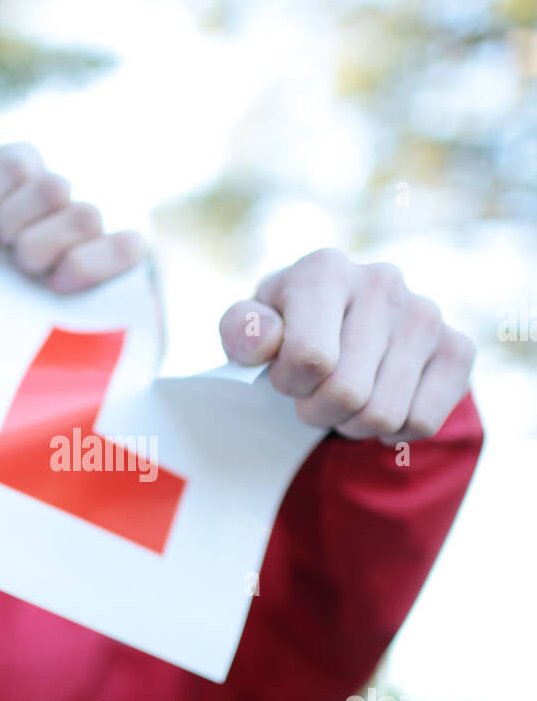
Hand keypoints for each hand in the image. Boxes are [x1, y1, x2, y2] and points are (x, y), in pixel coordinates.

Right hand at [0, 143, 146, 340]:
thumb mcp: (16, 331)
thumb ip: (61, 330)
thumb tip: (112, 347)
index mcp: (89, 271)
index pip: (128, 249)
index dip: (99, 261)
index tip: (58, 282)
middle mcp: (75, 229)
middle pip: (88, 216)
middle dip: (44, 245)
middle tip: (16, 264)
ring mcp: (47, 194)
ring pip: (55, 188)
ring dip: (15, 219)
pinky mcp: (16, 163)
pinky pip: (20, 163)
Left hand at [218, 249, 474, 441]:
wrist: (347, 330)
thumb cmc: (289, 331)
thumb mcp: (252, 329)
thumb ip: (242, 331)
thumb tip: (265, 340)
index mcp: (325, 270)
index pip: (309, 358)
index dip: (289, 384)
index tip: (286, 375)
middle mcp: (382, 282)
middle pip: (346, 393)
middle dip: (319, 411)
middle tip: (315, 397)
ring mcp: (426, 314)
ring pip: (384, 414)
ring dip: (354, 425)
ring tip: (346, 400)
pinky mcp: (458, 348)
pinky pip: (421, 422)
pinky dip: (394, 431)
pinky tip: (382, 403)